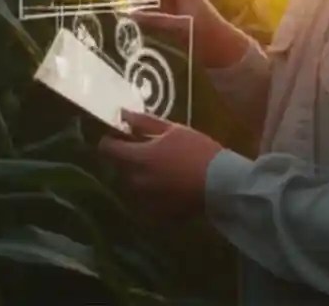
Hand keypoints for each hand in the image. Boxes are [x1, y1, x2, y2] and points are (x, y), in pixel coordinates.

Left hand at [98, 110, 224, 220]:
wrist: (221, 184)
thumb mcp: (173, 130)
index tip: (121, 135)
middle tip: (147, 150)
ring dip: (139, 175)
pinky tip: (168, 186)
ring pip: (132, 184)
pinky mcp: (157, 213)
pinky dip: (151, 193)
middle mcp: (136, 181)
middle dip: (128, 157)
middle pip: (119, 167)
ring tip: (161, 168)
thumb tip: (123, 114)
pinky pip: (145, 201)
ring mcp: (145, 200)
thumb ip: (144, 122)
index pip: (107, 149)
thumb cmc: (198, 151)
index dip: (111, 140)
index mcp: (138, 158)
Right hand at [124, 0, 249, 69]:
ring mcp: (178, 8)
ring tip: (117, 8)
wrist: (224, 51)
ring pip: (153, 5)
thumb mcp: (180, 26)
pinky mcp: (177, 22)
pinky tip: (132, 23)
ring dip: (138, 6)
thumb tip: (130, 15)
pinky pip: (156, 17)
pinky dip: (145, 19)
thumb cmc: (205, 32)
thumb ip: (155, 20)